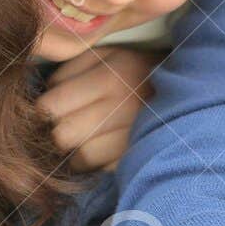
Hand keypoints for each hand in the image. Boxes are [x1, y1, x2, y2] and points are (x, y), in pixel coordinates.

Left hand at [37, 46, 160, 170]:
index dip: (42, 111)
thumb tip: (38, 93)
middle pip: (62, 136)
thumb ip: (68, 69)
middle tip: (65, 125)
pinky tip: (104, 148)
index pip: (50, 106)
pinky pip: (103, 170)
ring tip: (85, 138)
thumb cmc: (134, 71)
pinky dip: (98, 163)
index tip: (49, 110)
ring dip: (76, 152)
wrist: (186, 89)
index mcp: (108, 78)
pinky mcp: (140, 157)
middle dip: (57, 133)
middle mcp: (121, 109)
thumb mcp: (105, 55)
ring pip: (81, 158)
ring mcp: (133, 137)